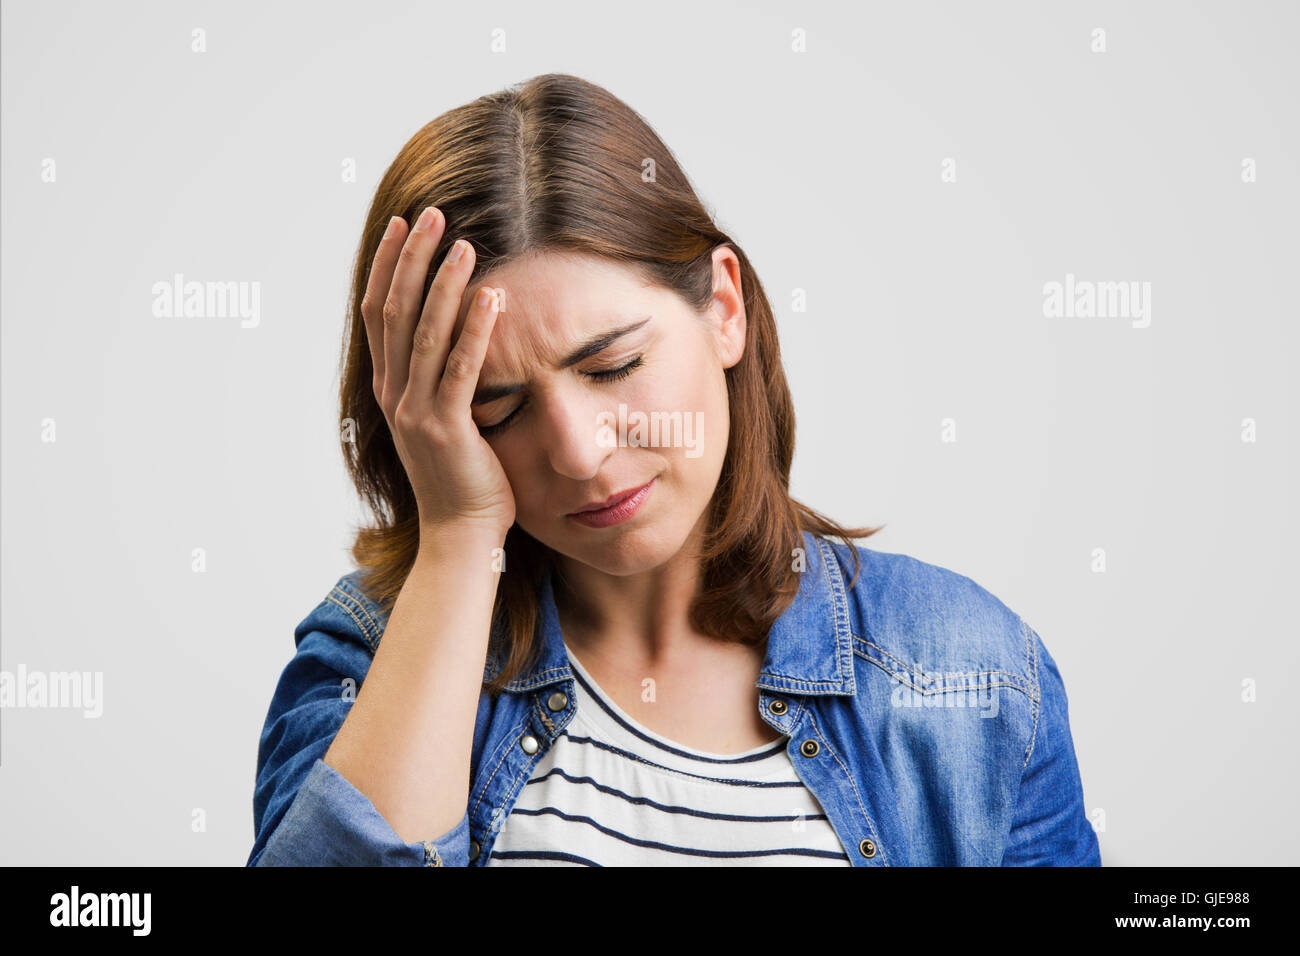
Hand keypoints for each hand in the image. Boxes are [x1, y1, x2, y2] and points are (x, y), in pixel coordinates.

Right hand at [360, 206, 515, 538]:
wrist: (460, 535)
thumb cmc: (462, 479)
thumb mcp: (440, 421)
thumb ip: (440, 380)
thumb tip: (456, 337)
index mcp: (390, 388)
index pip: (379, 312)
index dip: (389, 264)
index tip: (404, 224)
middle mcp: (395, 394)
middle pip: (394, 310)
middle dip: (413, 258)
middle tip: (431, 213)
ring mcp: (417, 411)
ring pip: (424, 332)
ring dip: (445, 283)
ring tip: (463, 241)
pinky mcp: (448, 428)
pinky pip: (461, 369)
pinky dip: (476, 330)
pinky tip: (494, 296)